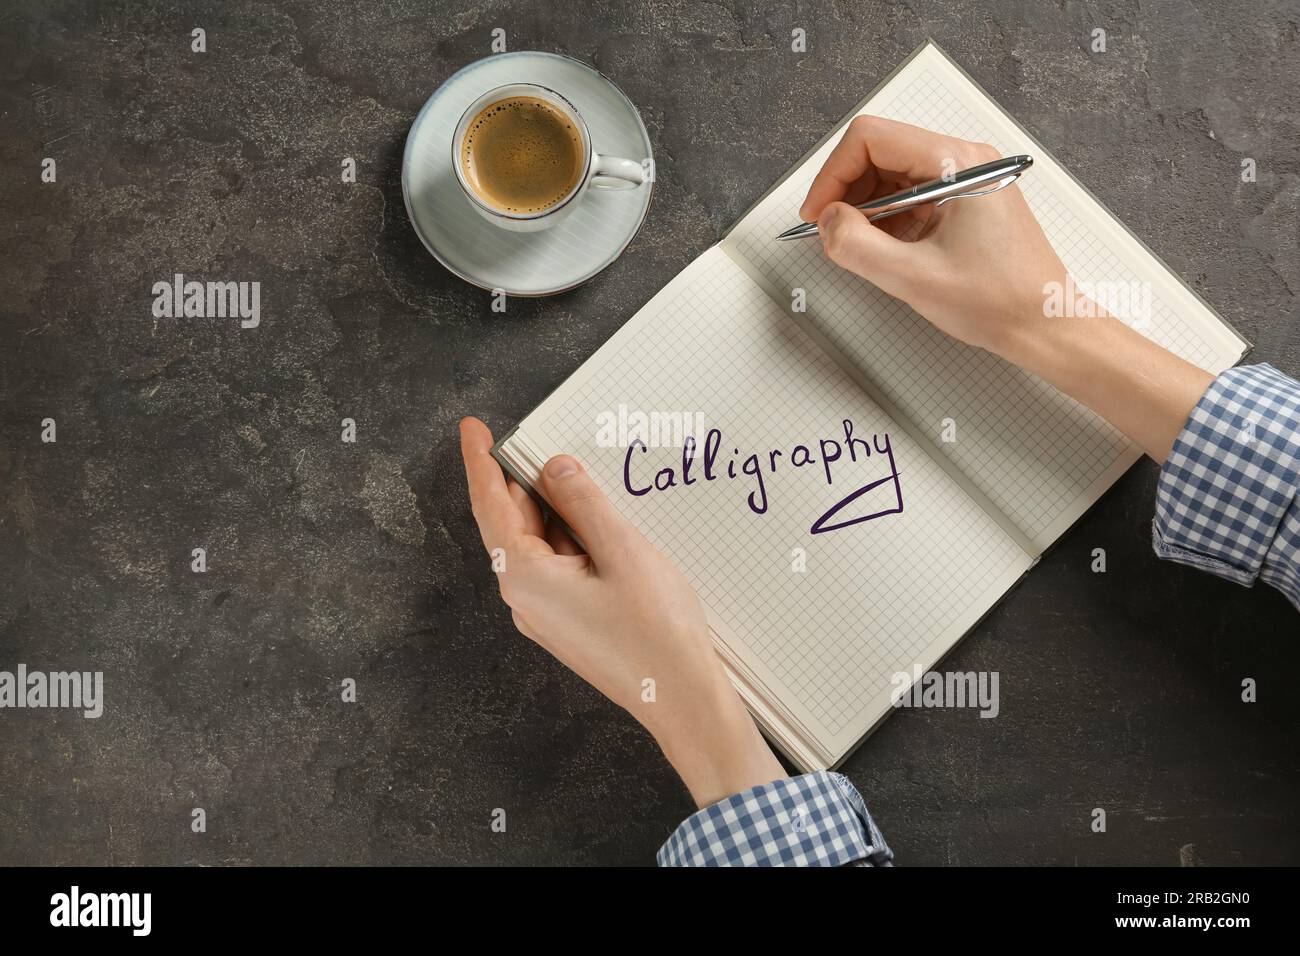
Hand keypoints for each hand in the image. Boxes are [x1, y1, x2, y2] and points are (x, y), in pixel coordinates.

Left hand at [459, 417, 784, 807]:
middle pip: (512, 524)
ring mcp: (545, 614)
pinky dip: (570, 539)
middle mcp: (524, 598)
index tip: (471, 429)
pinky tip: (598, 526)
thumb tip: (555, 469)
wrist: (682, 699)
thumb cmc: (657, 633)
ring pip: (538, 546)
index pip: (489, 506)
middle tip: (545, 444)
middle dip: (524, 483)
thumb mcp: (621, 549)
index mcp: (526, 577)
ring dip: (555, 512)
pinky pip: (557, 568)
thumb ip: (583, 502)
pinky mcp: (568, 623)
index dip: (479, 462)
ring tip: (583, 485)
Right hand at [799, 115, 1066, 355]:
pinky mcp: (965, 200)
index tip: (818, 214)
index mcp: (958, 164)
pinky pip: (912, 193)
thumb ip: (857, 246)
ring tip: (857, 244)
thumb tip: (827, 222)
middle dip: (846, 189)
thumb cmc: (999, 301)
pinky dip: (887, 217)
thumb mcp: (913, 278)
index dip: (833, 174)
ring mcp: (966, 179)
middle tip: (830, 232)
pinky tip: (883, 247)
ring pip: (893, 173)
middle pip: (881, 151)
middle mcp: (964, 160)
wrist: (1044, 324)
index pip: (872, 138)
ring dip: (864, 205)